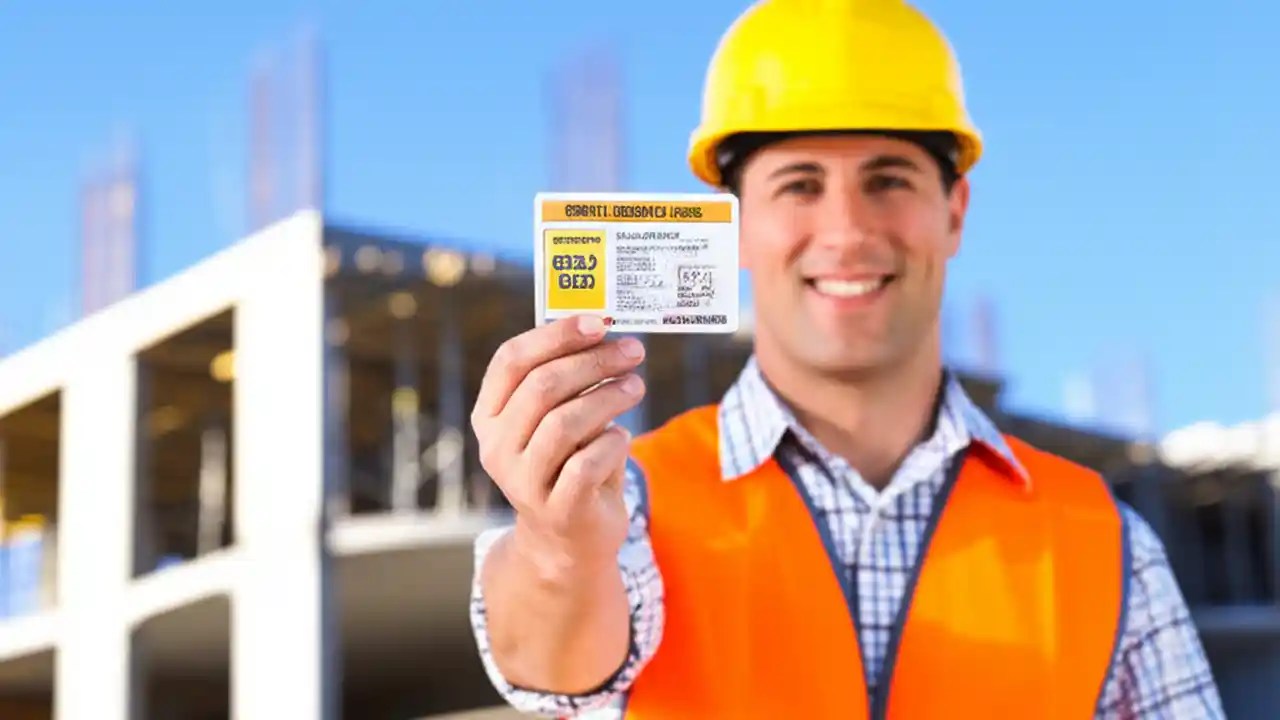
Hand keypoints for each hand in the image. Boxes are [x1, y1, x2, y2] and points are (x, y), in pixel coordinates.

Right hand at [472, 315, 645, 576]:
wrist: (568, 541)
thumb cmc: (569, 463)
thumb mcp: (559, 419)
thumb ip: (570, 382)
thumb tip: (606, 333)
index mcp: (489, 416)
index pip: (511, 360)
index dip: (555, 335)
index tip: (599, 322)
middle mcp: (496, 448)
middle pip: (543, 386)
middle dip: (594, 362)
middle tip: (633, 352)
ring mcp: (523, 483)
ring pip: (565, 423)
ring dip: (609, 398)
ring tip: (636, 387)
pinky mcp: (557, 510)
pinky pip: (587, 463)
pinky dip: (612, 442)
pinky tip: (623, 437)